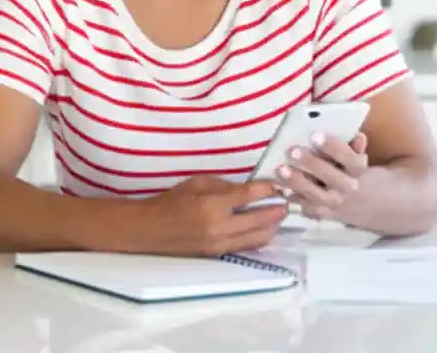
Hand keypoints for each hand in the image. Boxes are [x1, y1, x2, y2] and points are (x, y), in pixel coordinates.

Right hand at [134, 176, 287, 256]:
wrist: (151, 230)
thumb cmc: (172, 201)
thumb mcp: (197, 183)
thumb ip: (224, 186)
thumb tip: (248, 189)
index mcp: (213, 206)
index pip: (249, 196)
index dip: (267, 189)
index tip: (276, 184)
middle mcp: (221, 227)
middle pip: (261, 220)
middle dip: (276, 210)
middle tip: (286, 202)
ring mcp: (221, 244)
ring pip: (258, 238)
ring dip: (272, 227)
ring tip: (279, 217)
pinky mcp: (219, 254)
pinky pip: (247, 247)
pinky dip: (259, 238)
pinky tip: (265, 230)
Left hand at [277, 132, 368, 221]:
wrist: (353, 199)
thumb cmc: (345, 167)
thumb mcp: (352, 155)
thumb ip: (353, 145)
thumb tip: (358, 137)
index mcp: (357, 168)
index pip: (349, 157)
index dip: (332, 147)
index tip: (315, 135)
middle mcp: (347, 188)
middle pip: (330, 177)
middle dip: (311, 164)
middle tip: (292, 151)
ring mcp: (333, 203)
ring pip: (315, 195)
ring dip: (296, 182)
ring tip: (280, 169)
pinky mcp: (318, 212)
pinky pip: (304, 206)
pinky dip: (292, 197)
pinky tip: (280, 187)